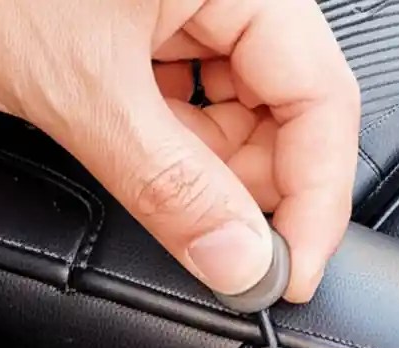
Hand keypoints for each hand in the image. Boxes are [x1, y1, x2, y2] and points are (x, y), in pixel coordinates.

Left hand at [0, 0, 360, 301]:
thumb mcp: (78, 86)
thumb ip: (167, 180)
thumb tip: (237, 255)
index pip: (321, 96)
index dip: (316, 196)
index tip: (292, 271)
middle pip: (287, 107)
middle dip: (265, 192)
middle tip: (236, 262)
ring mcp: (180, 6)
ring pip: (236, 111)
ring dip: (217, 178)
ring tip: (189, 226)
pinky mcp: (138, 29)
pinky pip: (185, 102)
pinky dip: (177, 154)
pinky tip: (156, 185)